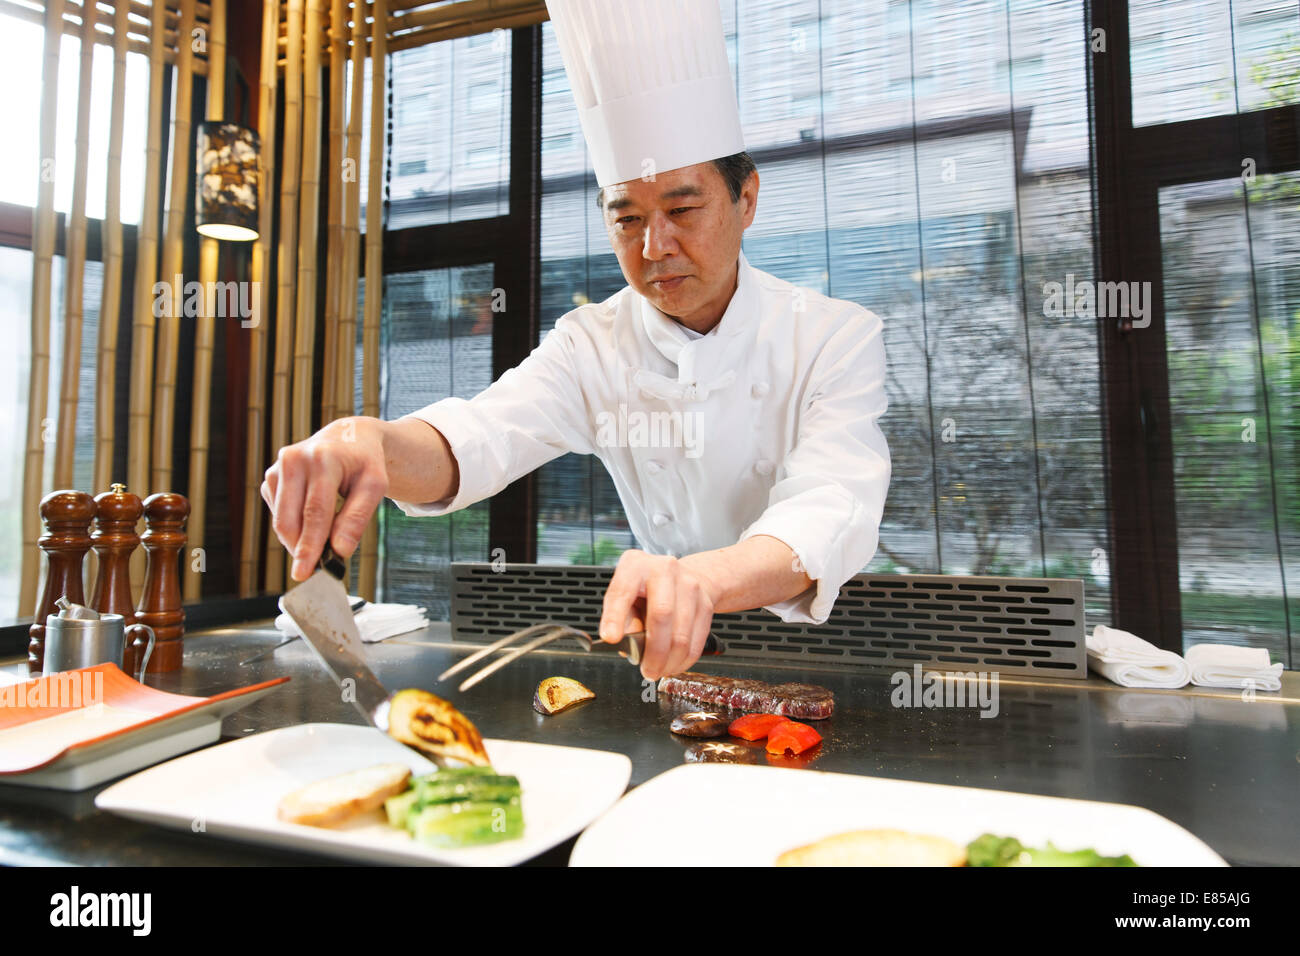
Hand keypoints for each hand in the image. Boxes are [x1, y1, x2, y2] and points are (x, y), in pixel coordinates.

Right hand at [261, 417, 389, 580]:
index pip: (315, 512)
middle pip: (290, 519)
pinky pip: (278, 514)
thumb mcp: (374, 485)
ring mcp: (278, 467)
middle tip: (314, 569)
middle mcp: (294, 459)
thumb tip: (340, 550)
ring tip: (322, 541)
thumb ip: (358, 517)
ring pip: (280, 520)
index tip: (305, 572)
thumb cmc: (364, 463)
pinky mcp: (271, 477)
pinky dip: (294, 526)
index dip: (310, 545)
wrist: (348, 438)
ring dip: (298, 539)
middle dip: (300, 549)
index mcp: (323, 459)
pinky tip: (312, 520)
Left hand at [598, 550, 719, 680]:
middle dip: (653, 651)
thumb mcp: (625, 594)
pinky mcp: (705, 603)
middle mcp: (665, 570)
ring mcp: (689, 585)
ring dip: (669, 661)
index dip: (616, 617)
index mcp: (636, 565)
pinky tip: (673, 664)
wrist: (684, 576)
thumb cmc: (647, 589)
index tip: (611, 638)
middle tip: (646, 670)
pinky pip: (696, 640)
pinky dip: (684, 660)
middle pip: (661, 614)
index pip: (624, 591)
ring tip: (658, 670)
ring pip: (682, 634)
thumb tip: (625, 644)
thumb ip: (622, 617)